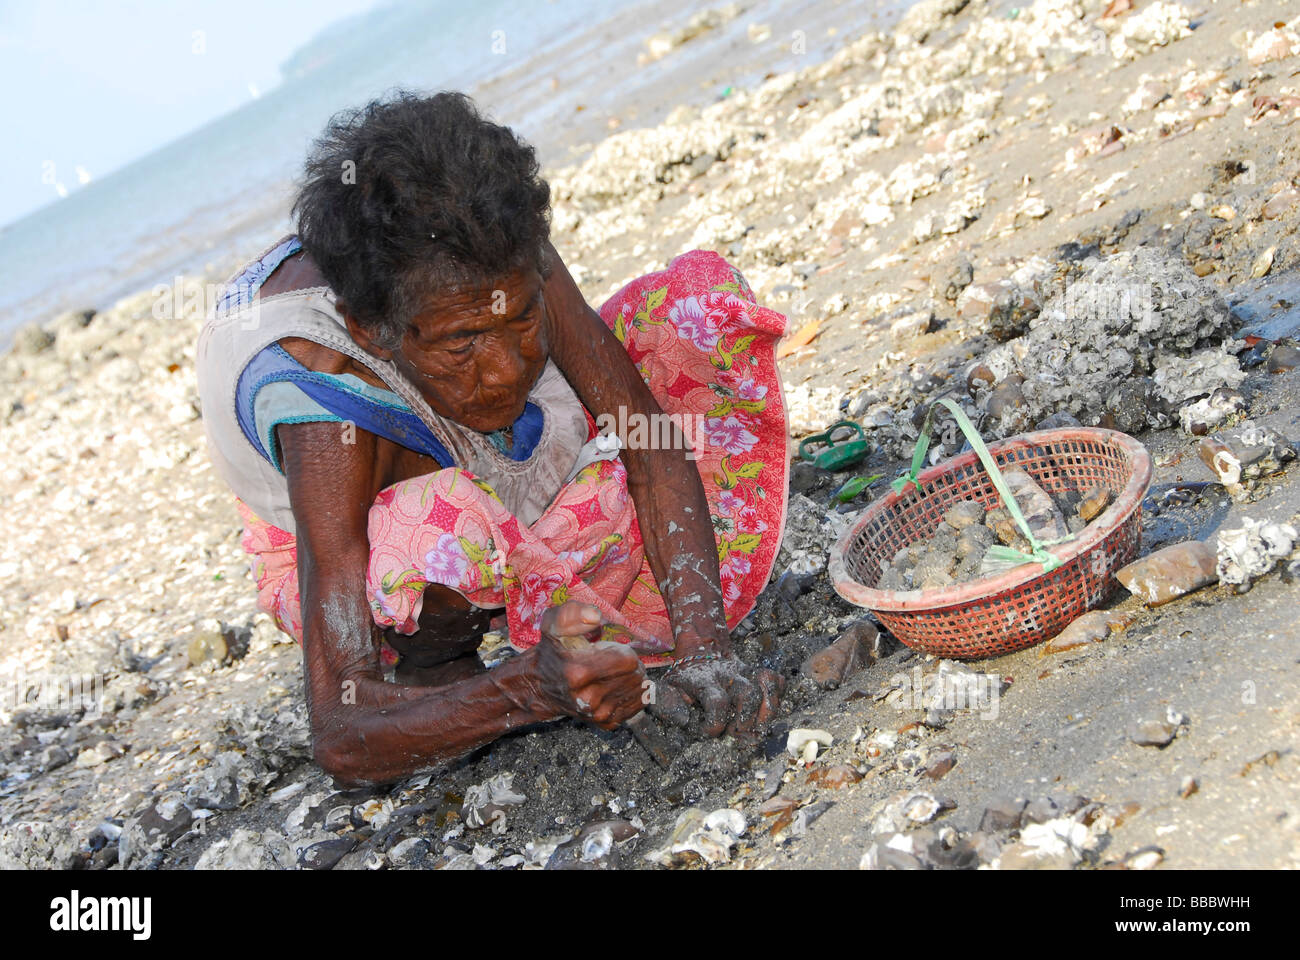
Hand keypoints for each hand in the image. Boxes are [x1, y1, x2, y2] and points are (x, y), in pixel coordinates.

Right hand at [525, 602, 647, 728]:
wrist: (540, 687)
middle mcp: (590, 698)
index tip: (611, 649)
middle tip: (615, 660)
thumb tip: (595, 615)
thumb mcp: (553, 625)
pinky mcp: (607, 723)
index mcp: (578, 672)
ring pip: (639, 691)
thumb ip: (571, 614)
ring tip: (614, 673)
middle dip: (631, 665)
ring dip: (633, 679)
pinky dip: (633, 694)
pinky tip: (616, 687)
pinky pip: (637, 706)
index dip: (624, 651)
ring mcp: (599, 714)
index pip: (628, 661)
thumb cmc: (552, 653)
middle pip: (636, 676)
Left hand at [649, 653, 782, 741]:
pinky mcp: (758, 672)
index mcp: (705, 680)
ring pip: (765, 688)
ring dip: (764, 714)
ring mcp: (746, 672)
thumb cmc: (684, 679)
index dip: (716, 723)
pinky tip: (764, 714)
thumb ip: (668, 706)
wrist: (701, 652)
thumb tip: (684, 720)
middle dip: (745, 720)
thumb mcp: (667, 688)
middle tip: (736, 733)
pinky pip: (777, 681)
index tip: (710, 734)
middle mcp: (729, 674)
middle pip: (747, 694)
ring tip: (754, 730)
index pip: (717, 701)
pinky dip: (777, 698)